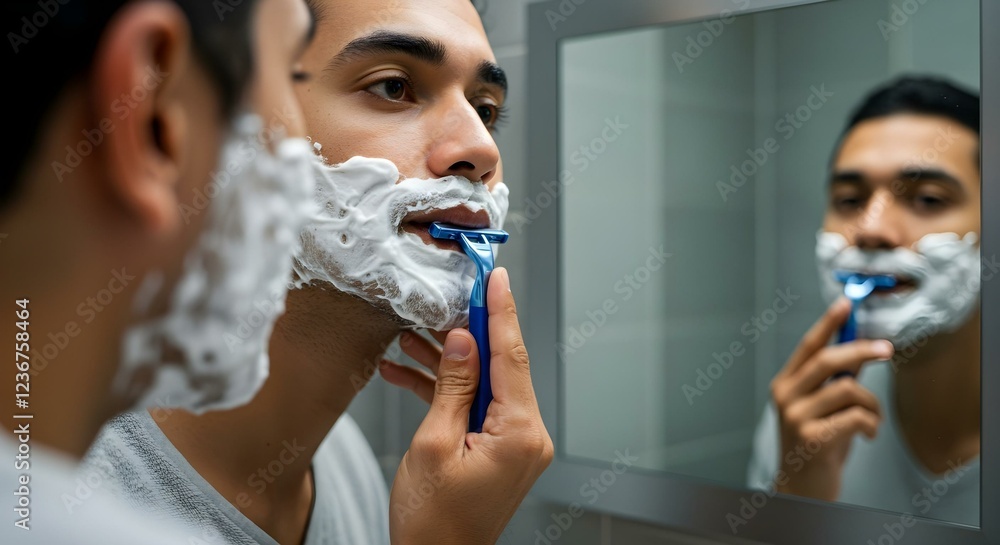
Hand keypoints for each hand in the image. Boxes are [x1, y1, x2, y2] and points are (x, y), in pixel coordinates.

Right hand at [385, 268, 553, 544]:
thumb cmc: (434, 522)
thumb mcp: (434, 443)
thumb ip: (452, 386)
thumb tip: (462, 340)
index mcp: (521, 433)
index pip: (512, 356)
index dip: (500, 311)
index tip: (495, 277)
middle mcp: (527, 435)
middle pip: (499, 365)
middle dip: (466, 332)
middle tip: (442, 300)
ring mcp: (514, 442)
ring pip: (482, 383)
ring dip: (447, 362)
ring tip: (410, 337)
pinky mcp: (498, 447)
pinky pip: (474, 406)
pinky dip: (445, 390)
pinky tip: (408, 373)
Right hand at [770, 297, 893, 500]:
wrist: (802, 487)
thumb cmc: (816, 443)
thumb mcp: (822, 408)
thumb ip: (836, 380)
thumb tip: (862, 350)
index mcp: (785, 384)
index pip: (808, 345)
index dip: (828, 322)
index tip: (847, 303)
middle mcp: (786, 396)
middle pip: (828, 360)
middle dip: (861, 351)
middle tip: (887, 349)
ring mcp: (796, 417)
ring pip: (849, 390)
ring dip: (872, 404)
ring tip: (872, 419)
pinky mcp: (812, 439)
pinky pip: (857, 417)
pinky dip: (871, 425)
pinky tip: (866, 435)